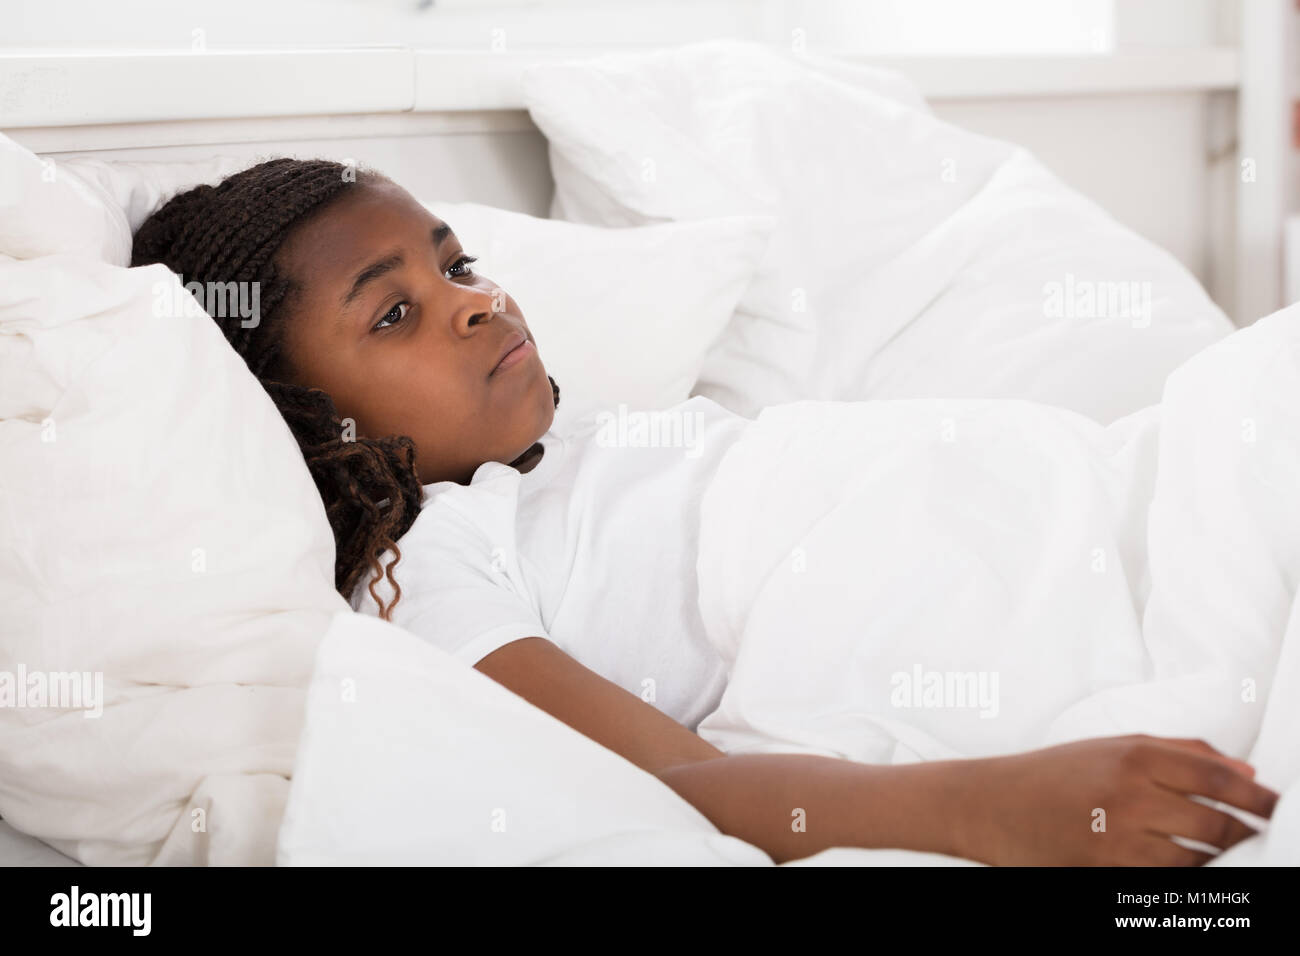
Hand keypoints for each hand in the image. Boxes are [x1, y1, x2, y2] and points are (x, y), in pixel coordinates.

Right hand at [958, 734, 1279, 865]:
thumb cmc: (1052, 773)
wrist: (990, 803)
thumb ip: (1178, 752)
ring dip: (1218, 862)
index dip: (1259, 797)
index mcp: (1134, 755)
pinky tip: (1187, 870)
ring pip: (1196, 860)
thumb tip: (1243, 770)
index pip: (1219, 778)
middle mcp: (1129, 793)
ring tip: (1228, 859)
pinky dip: (1182, 878)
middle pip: (1216, 823)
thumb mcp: (1111, 747)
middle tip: (1261, 838)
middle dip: (1247, 835)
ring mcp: (1117, 836)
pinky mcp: (1104, 869)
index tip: (1277, 807)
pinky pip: (1163, 881)